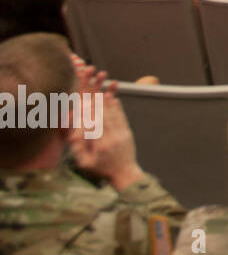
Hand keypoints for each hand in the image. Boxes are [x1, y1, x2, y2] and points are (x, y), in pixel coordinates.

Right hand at [68, 58, 143, 190]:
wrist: (125, 174)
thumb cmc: (101, 170)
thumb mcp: (85, 163)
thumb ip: (78, 148)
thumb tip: (72, 133)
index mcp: (101, 144)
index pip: (94, 123)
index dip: (88, 108)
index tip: (82, 96)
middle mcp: (112, 136)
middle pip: (103, 112)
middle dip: (96, 96)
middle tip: (91, 81)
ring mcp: (122, 133)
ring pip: (113, 112)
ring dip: (106, 96)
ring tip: (102, 81)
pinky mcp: (128, 131)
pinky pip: (121, 116)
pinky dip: (116, 105)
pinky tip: (112, 95)